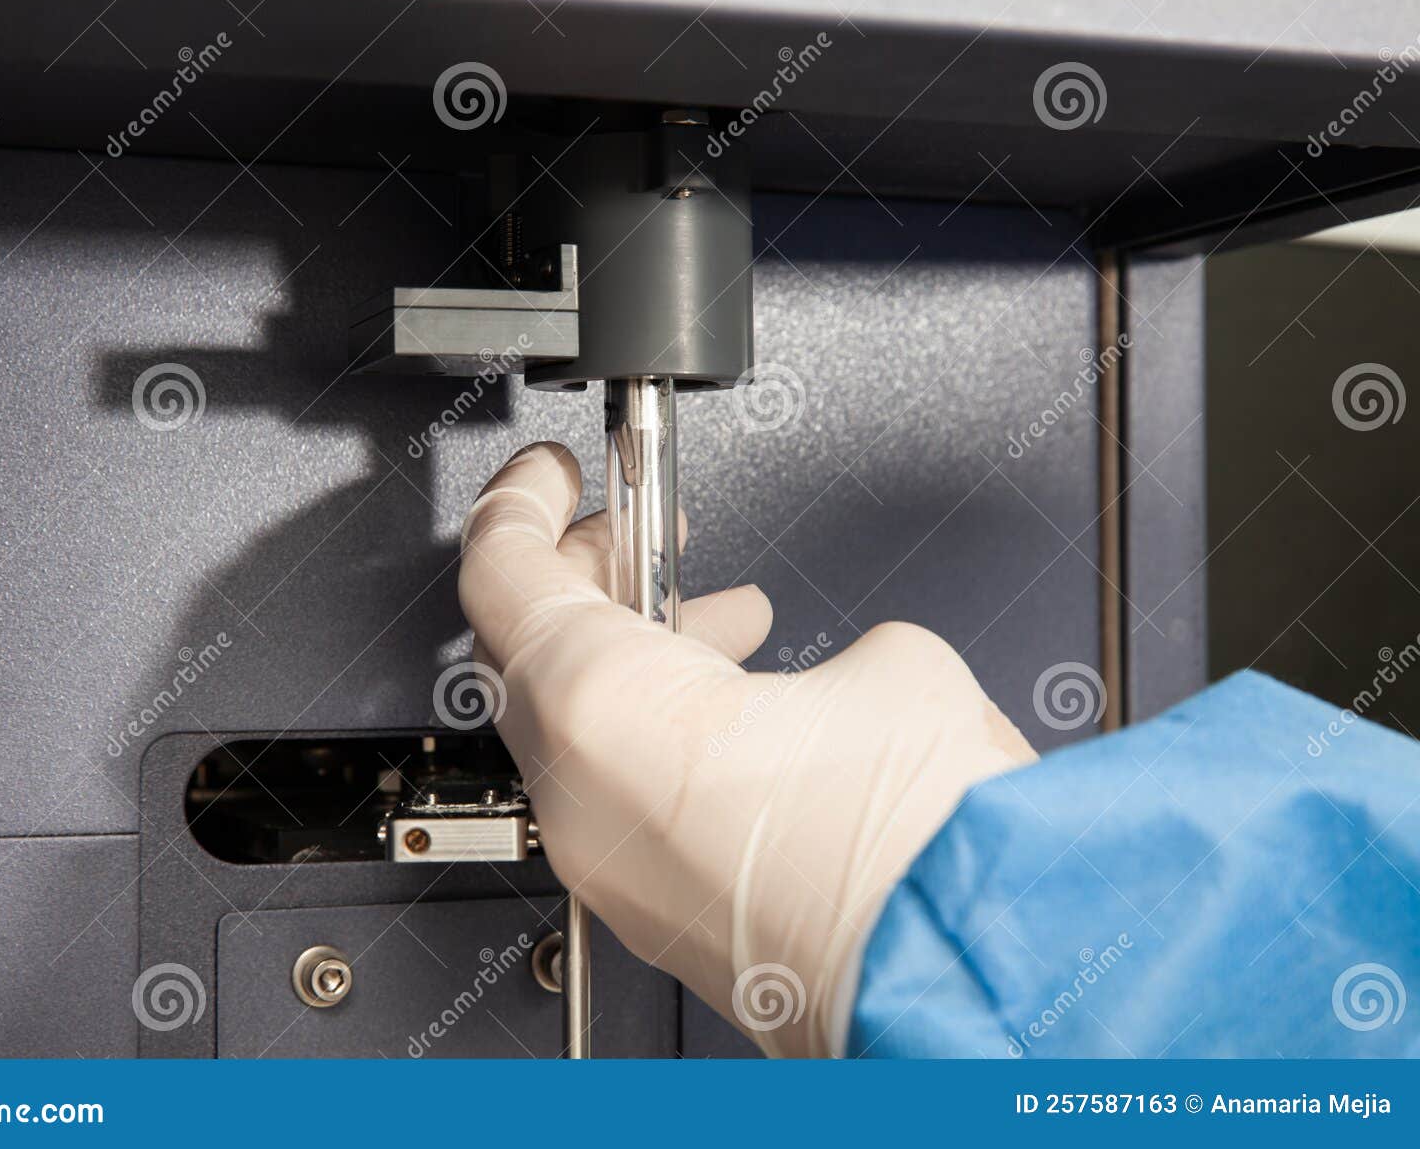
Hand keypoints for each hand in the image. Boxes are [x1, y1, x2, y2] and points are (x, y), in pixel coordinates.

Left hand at [459, 442, 1035, 1055]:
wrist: (963, 990)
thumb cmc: (921, 852)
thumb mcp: (892, 671)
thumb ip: (828, 647)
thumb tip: (846, 673)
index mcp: (604, 708)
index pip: (503, 572)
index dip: (523, 502)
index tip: (550, 477)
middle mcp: (580, 799)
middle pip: (531, 651)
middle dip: (595, 576)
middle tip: (649, 537)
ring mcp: (609, 870)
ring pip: (577, 728)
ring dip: (636, 656)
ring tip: (725, 623)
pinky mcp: (653, 916)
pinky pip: (616, 797)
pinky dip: (657, 735)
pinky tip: (740, 720)